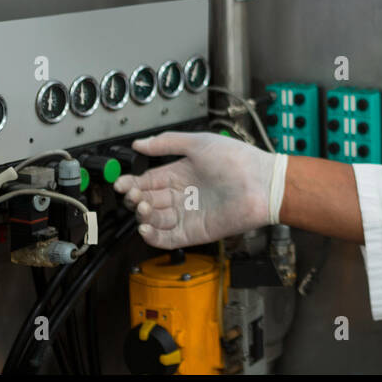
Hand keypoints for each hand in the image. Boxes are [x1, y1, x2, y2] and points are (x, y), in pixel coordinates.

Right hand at [112, 131, 273, 247]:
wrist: (261, 184)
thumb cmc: (237, 160)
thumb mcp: (199, 143)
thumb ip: (167, 143)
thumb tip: (139, 144)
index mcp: (181, 173)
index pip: (148, 181)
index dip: (132, 183)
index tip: (120, 183)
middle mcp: (183, 194)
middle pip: (148, 200)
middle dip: (136, 199)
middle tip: (132, 195)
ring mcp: (188, 214)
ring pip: (155, 219)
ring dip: (143, 215)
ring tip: (144, 208)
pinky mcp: (194, 232)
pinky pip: (167, 238)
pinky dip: (153, 236)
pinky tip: (145, 227)